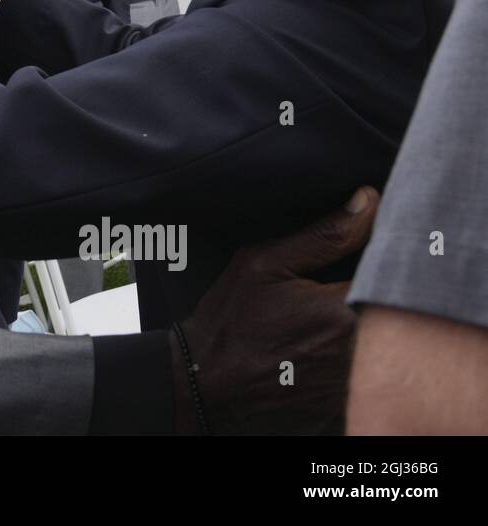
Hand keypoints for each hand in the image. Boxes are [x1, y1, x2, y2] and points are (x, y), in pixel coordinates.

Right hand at [175, 186, 378, 433]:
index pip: (394, 272)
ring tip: (324, 317)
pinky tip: (320, 346)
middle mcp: (361, 352)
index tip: (369, 247)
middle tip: (340, 285)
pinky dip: (356, 356)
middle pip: (395, 311)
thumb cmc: (231, 322)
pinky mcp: (350, 403)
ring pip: (385, 343)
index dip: (385, 256)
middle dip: (377, 290)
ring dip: (369, 325)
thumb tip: (369, 199)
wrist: (207, 385)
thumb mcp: (264, 264)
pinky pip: (370, 372)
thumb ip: (324, 234)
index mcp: (347, 311)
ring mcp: (357, 383)